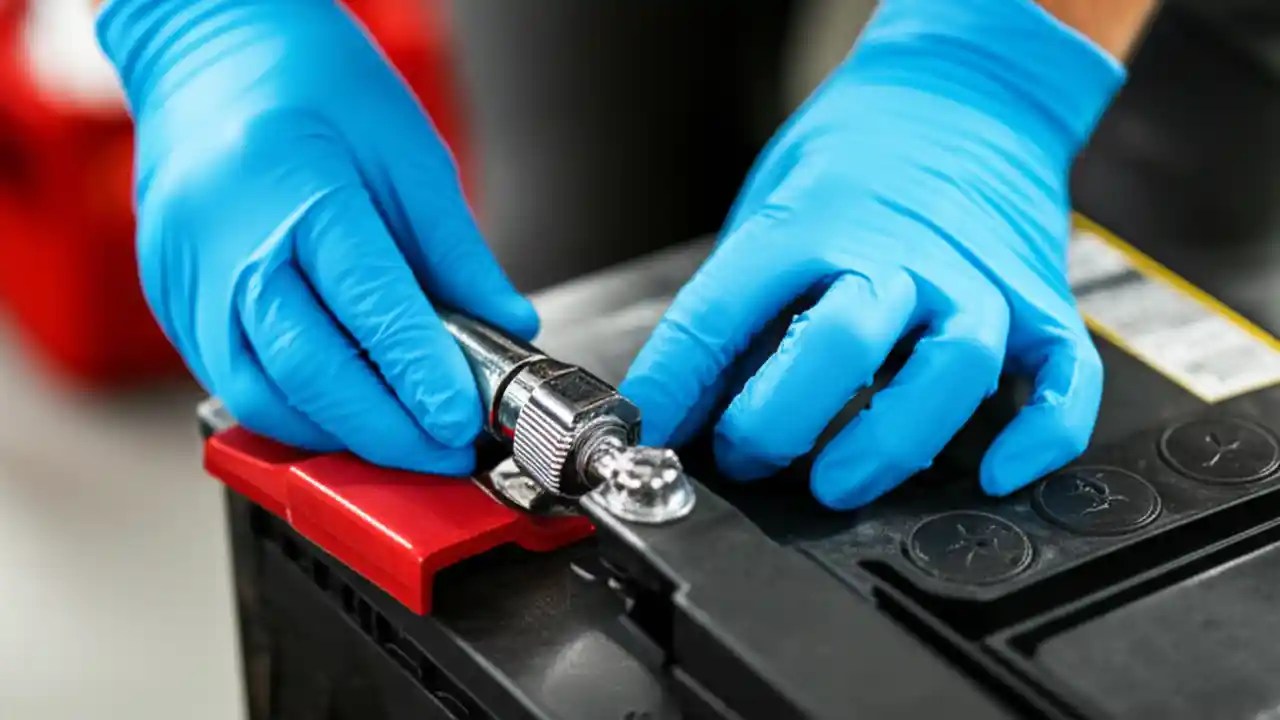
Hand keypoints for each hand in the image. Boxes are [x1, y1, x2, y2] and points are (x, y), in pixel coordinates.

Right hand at [98, 0, 536, 473]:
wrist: (208, 49)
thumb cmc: (309, 79)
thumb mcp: (408, 152)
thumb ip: (455, 254)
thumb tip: (506, 325)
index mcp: (298, 186)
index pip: (370, 305)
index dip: (419, 373)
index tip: (462, 418)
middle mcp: (227, 238)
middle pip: (307, 367)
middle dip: (384, 428)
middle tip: (441, 449)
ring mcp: (185, 273)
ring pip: (258, 391)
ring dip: (335, 432)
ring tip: (399, 439)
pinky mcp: (168, 297)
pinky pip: (227, 377)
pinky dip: (290, 407)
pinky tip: (338, 410)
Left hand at [622, 0, 1125, 508]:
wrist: (965, 91)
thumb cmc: (858, 159)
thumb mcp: (769, 214)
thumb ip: (733, 318)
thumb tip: (671, 410)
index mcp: (810, 224)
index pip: (726, 309)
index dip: (675, 383)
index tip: (644, 433)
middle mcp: (897, 251)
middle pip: (844, 339)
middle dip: (785, 417)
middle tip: (752, 456)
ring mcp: (975, 278)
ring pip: (953, 365)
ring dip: (894, 437)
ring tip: (841, 481)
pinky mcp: (1039, 301)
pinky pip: (1063, 373)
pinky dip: (1041, 431)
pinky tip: (997, 471)